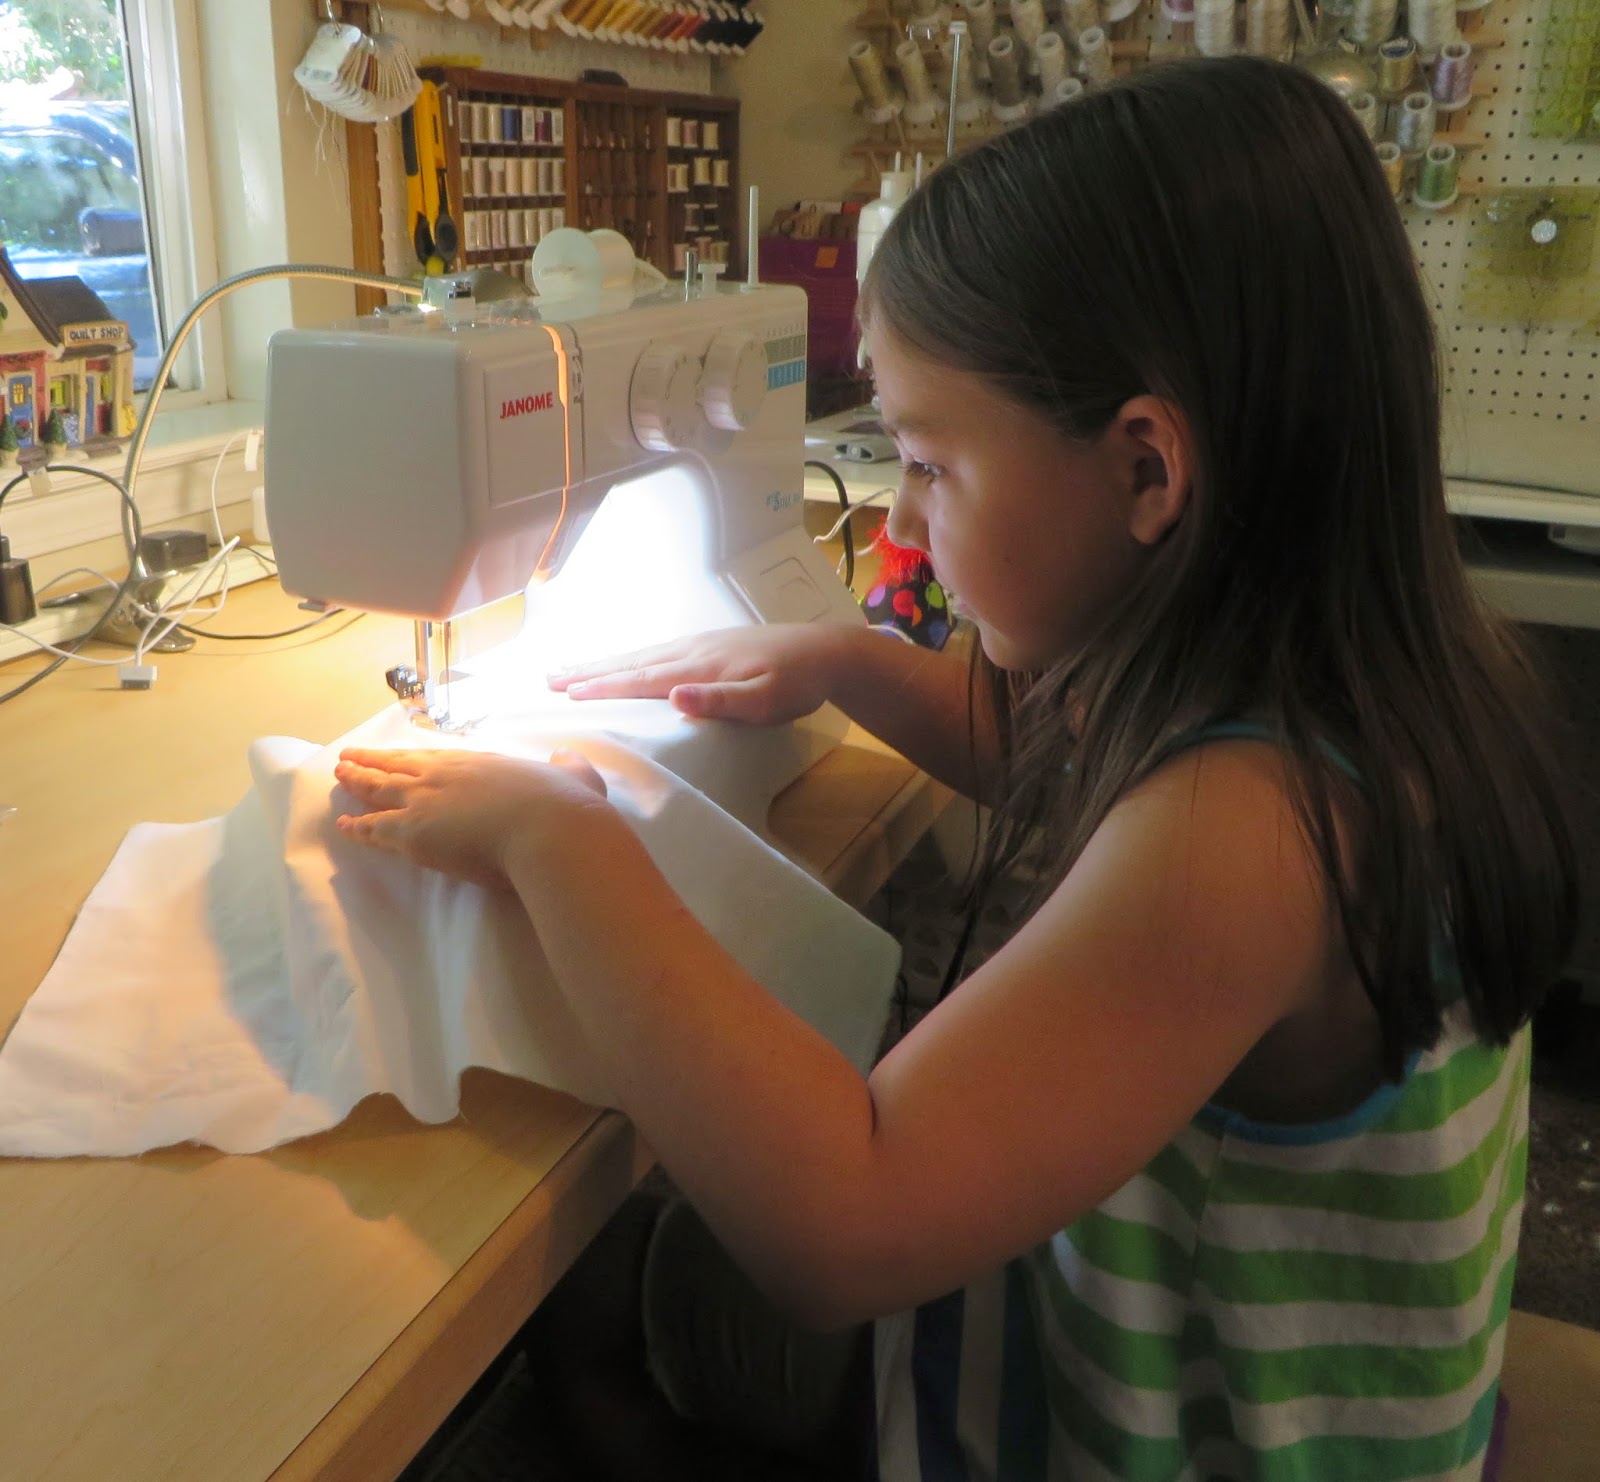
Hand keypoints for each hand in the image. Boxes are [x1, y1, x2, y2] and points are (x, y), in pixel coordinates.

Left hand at [333, 746, 609, 888]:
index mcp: (480, 762)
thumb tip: (567, 759)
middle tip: (347, 758)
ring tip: (339, 777)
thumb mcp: (575, 775)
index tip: (394, 753)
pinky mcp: (415, 833)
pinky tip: (343, 826)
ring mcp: (426, 802)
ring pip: (379, 790)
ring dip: (357, 783)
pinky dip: (357, 827)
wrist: (549, 829)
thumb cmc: (566, 806)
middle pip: (397, 766)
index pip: (433, 758)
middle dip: (370, 762)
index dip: (409, 757)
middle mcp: (446, 775)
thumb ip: (568, 766)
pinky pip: (375, 829)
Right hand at [549, 625, 843, 725]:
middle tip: (548, 678)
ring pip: (641, 655)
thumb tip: (674, 697)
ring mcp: (700, 645)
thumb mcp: (764, 700)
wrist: (825, 651)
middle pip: (631, 663)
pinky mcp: (711, 646)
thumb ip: (720, 700)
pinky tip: (627, 663)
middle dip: (589, 671)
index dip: (603, 688)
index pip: (640, 680)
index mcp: (697, 668)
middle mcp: (691, 652)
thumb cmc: (796, 683)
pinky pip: (658, 653)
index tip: (565, 694)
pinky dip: (632, 658)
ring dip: (604, 663)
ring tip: (571, 668)